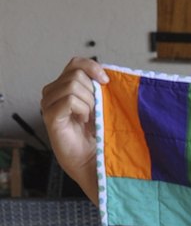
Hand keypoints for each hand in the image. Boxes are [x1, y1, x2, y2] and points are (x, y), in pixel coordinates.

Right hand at [39, 57, 108, 205]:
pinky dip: (82, 109)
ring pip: (72, 86)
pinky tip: (83, 121)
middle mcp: (53, 92)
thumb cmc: (97, 137)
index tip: (107, 81)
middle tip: (95, 112)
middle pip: (75, 74)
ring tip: (89, 118)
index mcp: (65, 86)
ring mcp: (49, 103)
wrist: (92, 162)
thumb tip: (107, 74)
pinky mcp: (50, 116)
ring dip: (88, 102)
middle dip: (92, 92)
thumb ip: (98, 89)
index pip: (75, 63)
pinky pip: (68, 100)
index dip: (92, 67)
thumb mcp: (100, 107)